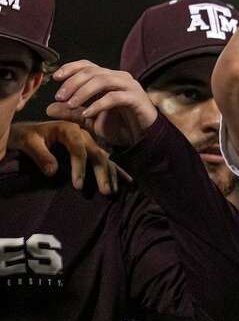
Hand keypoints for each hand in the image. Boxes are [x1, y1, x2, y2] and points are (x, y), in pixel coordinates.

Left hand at [6, 120, 120, 192]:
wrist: (29, 132)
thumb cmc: (28, 136)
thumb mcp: (28, 142)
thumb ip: (41, 155)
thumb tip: (53, 172)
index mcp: (68, 129)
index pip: (78, 149)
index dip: (80, 167)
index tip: (78, 186)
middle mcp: (83, 135)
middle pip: (97, 154)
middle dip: (102, 174)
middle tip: (104, 191)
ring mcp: (89, 142)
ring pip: (104, 159)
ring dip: (111, 175)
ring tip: (112, 192)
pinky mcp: (91, 150)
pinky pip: (107, 161)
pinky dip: (117, 171)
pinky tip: (128, 181)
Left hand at [46, 61, 158, 148]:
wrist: (142, 139)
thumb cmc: (120, 126)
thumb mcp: (90, 120)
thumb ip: (72, 113)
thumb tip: (49, 108)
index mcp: (109, 78)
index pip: (88, 65)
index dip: (71, 68)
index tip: (55, 78)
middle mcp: (119, 78)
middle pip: (92, 71)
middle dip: (72, 83)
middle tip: (59, 97)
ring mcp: (130, 87)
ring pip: (103, 80)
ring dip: (83, 92)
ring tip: (70, 104)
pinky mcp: (136, 98)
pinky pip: (114, 97)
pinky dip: (98, 104)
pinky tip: (87, 113)